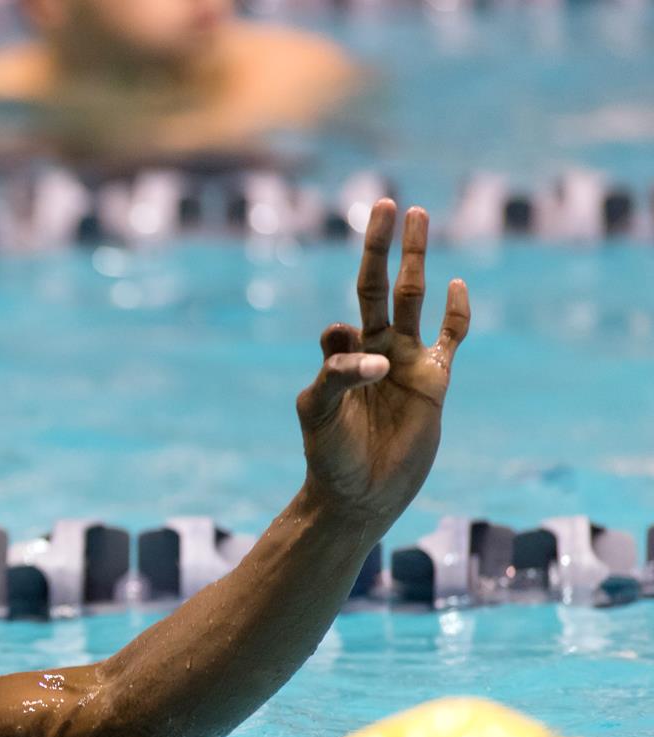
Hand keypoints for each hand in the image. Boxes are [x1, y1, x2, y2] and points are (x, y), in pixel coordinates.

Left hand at [296, 200, 469, 528]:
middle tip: (386, 203)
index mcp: (342, 357)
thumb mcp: (318, 412)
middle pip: (380, 287)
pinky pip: (450, 338)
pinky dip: (456, 313)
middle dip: (382, 247)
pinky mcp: (435, 381)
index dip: (344, 337)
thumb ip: (333, 375)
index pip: (344, 323)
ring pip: (414, 298)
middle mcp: (375, 350)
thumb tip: (368, 349)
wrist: (360, 494)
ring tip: (417, 215)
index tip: (349, 363)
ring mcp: (407, 362)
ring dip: (416, 259)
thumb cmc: (330, 454)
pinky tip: (457, 285)